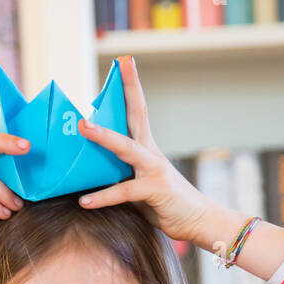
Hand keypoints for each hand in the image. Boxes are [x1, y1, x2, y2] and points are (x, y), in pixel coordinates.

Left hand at [76, 56, 234, 247]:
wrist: (199, 222)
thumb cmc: (165, 204)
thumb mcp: (138, 186)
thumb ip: (118, 175)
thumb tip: (88, 173)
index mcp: (147, 149)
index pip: (138, 111)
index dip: (131, 86)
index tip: (125, 61)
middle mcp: (151, 154)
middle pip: (138, 115)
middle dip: (128, 89)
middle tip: (120, 63)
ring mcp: (154, 170)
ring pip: (127, 148)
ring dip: (105, 137)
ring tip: (84, 127)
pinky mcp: (155, 190)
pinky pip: (125, 191)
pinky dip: (103, 197)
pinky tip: (84, 201)